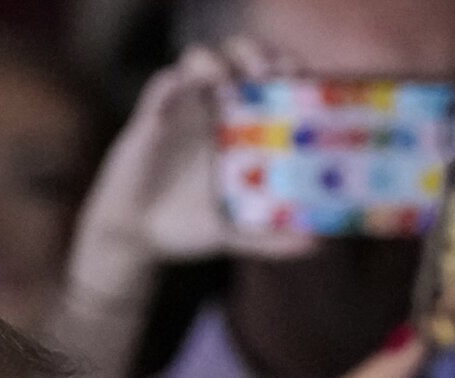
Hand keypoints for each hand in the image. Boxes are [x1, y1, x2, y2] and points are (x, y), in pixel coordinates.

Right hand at [69, 41, 312, 305]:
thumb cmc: (191, 225)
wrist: (138, 236)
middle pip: (243, 57)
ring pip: (201, 59)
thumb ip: (273, 238)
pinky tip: (190, 92)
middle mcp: (218, 109)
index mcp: (247, 127)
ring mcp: (184, 108)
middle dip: (259, 55)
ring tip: (228, 80)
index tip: (304, 81)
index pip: (275, 80)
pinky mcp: (151, 115)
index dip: (291, 71)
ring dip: (218, 60)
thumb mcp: (238, 234)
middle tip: (269, 75)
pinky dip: (176, 82)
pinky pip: (162, 84)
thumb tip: (317, 244)